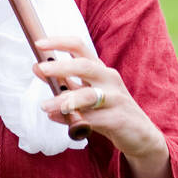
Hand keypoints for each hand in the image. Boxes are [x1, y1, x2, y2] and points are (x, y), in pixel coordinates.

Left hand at [32, 38, 165, 159]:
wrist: (140, 135)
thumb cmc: (109, 111)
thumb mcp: (86, 95)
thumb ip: (64, 83)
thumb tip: (37, 69)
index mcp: (100, 70)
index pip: (80, 48)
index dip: (60, 42)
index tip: (39, 43)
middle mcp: (109, 79)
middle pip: (84, 66)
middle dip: (61, 66)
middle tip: (40, 68)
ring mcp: (115, 98)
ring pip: (87, 95)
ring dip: (64, 100)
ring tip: (44, 106)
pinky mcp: (118, 119)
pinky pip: (92, 119)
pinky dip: (73, 120)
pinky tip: (58, 120)